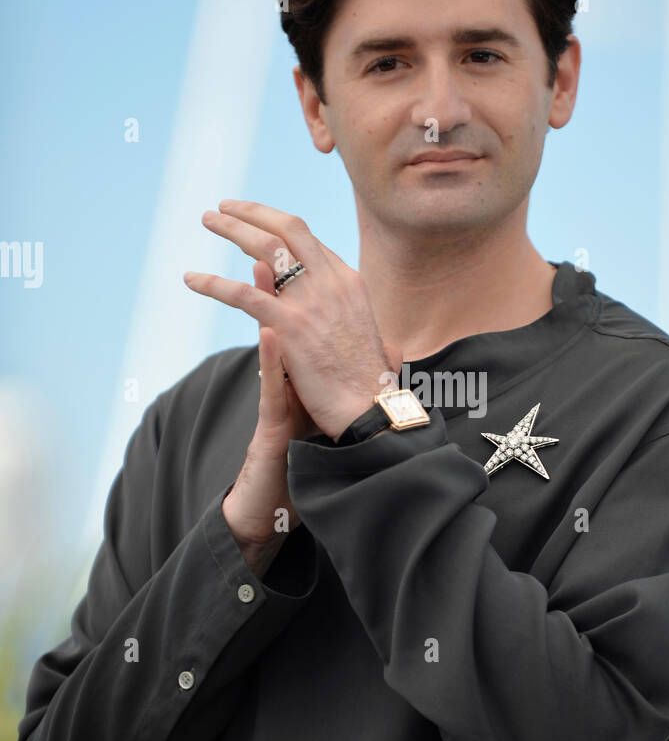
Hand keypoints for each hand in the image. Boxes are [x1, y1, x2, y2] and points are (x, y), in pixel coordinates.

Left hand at [183, 201, 402, 440]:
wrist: (368, 410)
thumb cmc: (370, 386)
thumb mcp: (376, 347)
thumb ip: (370, 338)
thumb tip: (386, 347)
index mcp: (349, 282)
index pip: (309, 242)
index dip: (277, 228)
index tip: (255, 225)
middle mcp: (331, 282)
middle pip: (288, 229)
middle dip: (253, 212)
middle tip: (225, 207)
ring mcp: (309, 301)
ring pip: (263, 248)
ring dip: (231, 228)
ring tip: (206, 219)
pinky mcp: (287, 326)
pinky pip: (241, 294)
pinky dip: (212, 283)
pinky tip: (190, 279)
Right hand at [221, 261, 319, 576]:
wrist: (273, 503)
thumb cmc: (297, 458)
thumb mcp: (312, 409)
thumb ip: (318, 376)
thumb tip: (341, 347)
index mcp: (292, 370)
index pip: (293, 314)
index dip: (294, 278)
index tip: (299, 246)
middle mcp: (280, 380)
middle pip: (273, 316)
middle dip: (267, 276)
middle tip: (254, 237)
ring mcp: (274, 401)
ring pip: (267, 345)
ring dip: (260, 304)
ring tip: (259, 267)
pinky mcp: (271, 425)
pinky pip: (271, 388)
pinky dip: (271, 361)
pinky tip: (270, 335)